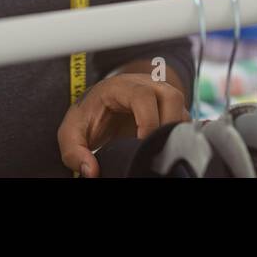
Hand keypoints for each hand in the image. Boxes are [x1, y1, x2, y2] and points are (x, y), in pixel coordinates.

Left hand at [57, 73, 188, 177]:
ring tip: (159, 150)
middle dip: (167, 126)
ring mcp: (161, 95)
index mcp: (122, 86)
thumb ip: (73, 152)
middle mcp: (147, 85)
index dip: (147, 121)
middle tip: (154, 149)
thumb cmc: (88, 115)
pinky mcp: (170, 109)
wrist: (100, 104)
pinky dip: (180, 135)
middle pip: (172, 97)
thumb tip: (91, 171)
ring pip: (183, 108)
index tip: (141, 145)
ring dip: (176, 131)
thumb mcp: (71, 133)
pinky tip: (165, 148)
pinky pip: (185, 119)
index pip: (144, 96)